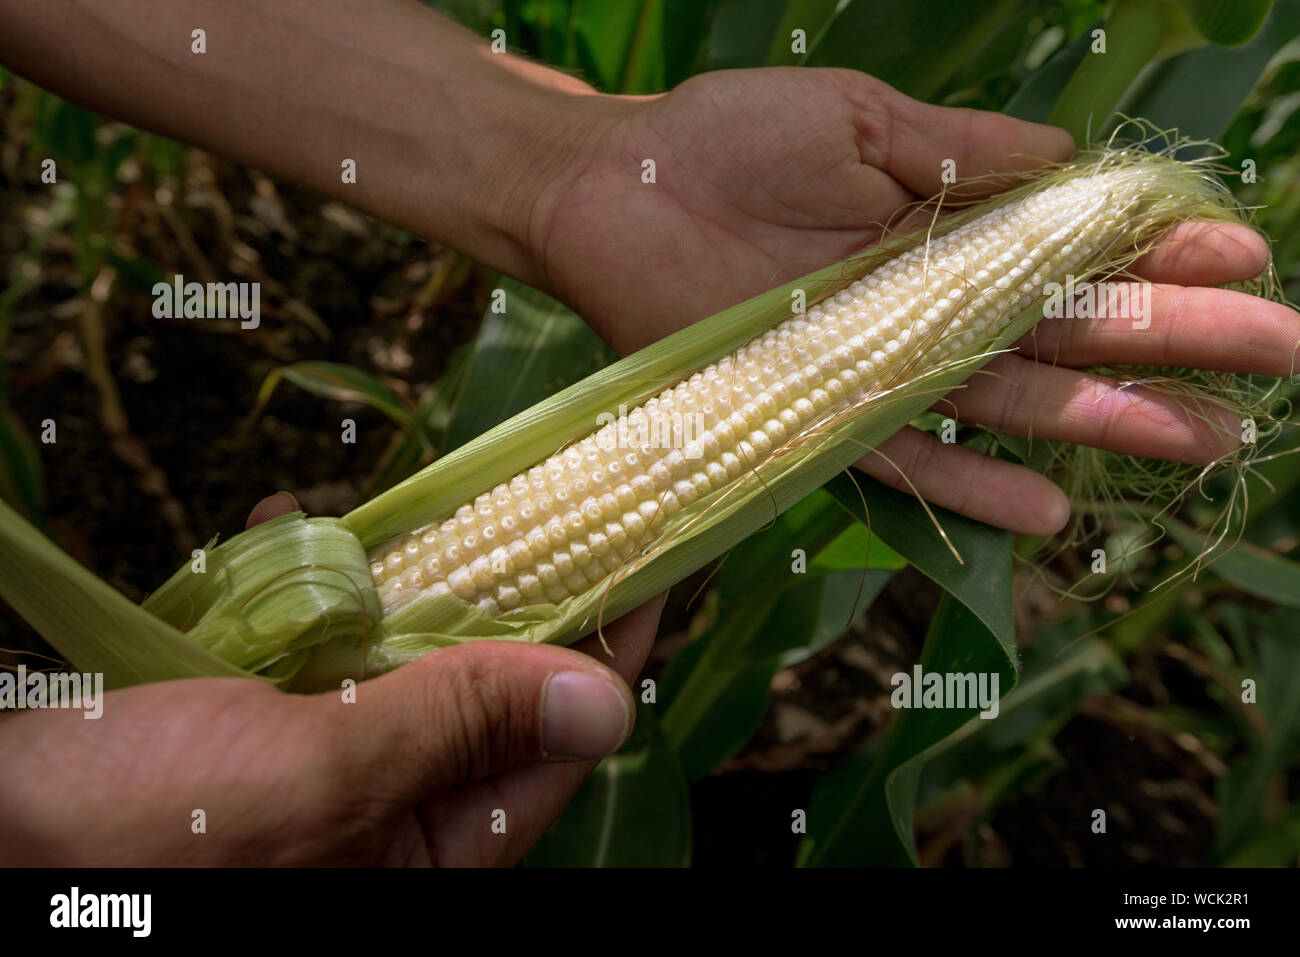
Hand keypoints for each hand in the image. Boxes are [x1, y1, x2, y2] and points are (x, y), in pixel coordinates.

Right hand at [0, 493, 661, 865]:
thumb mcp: (321, 776)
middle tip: (539, 499)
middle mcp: (397, 808)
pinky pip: (321, 642)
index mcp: (435, 846)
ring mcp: (334, 761)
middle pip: (494, 686)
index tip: (647, 549)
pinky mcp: (269, 721)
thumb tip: (606, 703)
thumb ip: (459, 728)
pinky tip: (279, 528)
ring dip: (407, 578)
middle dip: (507, 594)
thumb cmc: (145, 833)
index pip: (561, 736)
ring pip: (410, 651)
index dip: (610, 642)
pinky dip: (310, 584)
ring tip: (413, 514)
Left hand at [527, 68, 1297, 534]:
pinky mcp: (820, 408)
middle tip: (1278, 356)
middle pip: (1067, 329)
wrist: (617, 187)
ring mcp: (879, 363)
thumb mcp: (858, 119)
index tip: (1246, 253)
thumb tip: (1070, 155)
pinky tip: (1050, 510)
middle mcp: (927, 304)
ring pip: (1011, 400)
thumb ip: (964, 149)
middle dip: (1175, 340)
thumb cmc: (728, 140)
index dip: (1160, 250)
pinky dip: (972, 483)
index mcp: (947, 228)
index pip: (1074, 247)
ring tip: (1203, 440)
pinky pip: (905, 457)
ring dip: (1105, 421)